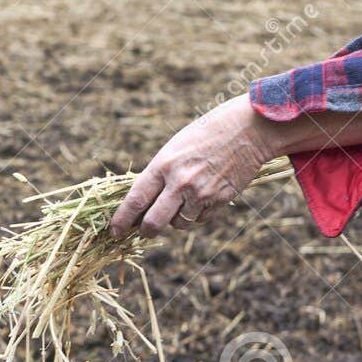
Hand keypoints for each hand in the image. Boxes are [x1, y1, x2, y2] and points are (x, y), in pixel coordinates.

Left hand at [110, 96, 275, 237]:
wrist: (246, 129)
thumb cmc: (204, 135)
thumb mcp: (173, 149)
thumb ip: (158, 175)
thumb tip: (142, 204)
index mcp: (163, 165)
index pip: (135, 201)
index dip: (122, 220)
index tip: (114, 231)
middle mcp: (180, 182)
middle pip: (153, 223)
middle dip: (145, 231)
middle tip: (143, 232)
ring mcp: (201, 194)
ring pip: (178, 224)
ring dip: (175, 220)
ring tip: (181, 202)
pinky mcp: (220, 200)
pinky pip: (200, 220)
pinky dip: (196, 216)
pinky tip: (200, 199)